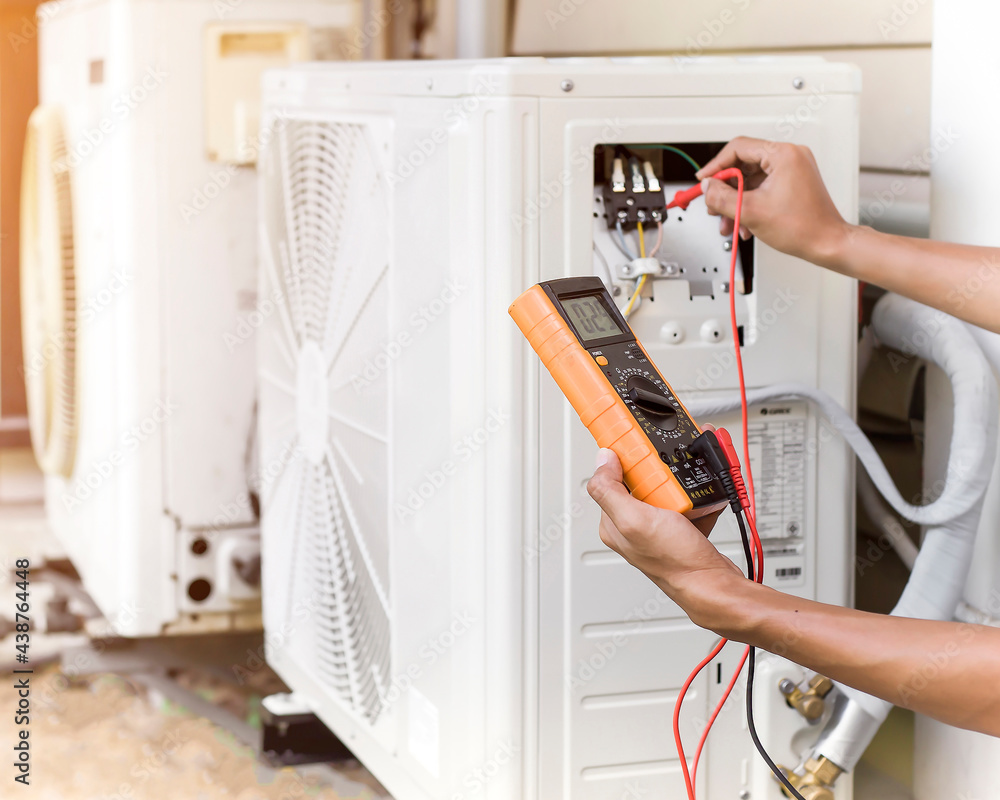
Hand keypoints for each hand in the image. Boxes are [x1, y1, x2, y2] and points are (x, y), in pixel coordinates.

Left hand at [586, 448, 742, 627]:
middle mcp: (632, 525)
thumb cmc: (675, 561)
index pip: (610, 479)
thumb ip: (609, 489)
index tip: (642, 451)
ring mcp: (657, 528)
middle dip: (659, 470)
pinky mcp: (679, 530)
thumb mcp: (634, 520)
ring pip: (665, 490)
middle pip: (640, 480)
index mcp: (612, 522)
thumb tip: (600, 459)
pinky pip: (687, 503)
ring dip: (681, 482)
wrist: (713, 584)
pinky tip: (704, 497)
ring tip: (690, 487)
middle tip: (670, 476)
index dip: (625, 460)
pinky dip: (697, 497)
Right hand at [695, 136, 849, 266]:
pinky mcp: (792, 182)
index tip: (703, 180)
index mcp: (783, 155)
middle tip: (713, 203)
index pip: (738, 148)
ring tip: (727, 220)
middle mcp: (790, 157)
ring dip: (735, 200)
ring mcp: (792, 169)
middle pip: (743, 164)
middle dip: (725, 189)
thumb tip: (707, 188)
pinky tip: (743, 222)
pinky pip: (762, 188)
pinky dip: (749, 203)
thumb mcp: (750, 211)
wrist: (826, 243)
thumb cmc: (803, 227)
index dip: (715, 165)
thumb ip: (721, 197)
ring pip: (750, 179)